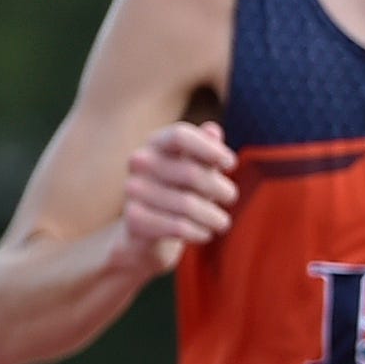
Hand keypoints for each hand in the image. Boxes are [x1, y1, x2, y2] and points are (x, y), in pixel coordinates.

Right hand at [115, 121, 237, 276]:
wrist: (151, 227)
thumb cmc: (182, 189)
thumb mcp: (198, 167)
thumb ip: (207, 149)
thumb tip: (212, 130)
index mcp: (156, 143)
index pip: (181, 135)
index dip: (209, 148)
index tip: (231, 164)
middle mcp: (140, 162)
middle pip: (191, 173)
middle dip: (221, 188)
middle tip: (231, 198)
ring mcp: (133, 189)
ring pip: (188, 204)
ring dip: (214, 217)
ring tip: (222, 222)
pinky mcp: (134, 218)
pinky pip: (178, 226)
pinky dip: (199, 232)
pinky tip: (204, 233)